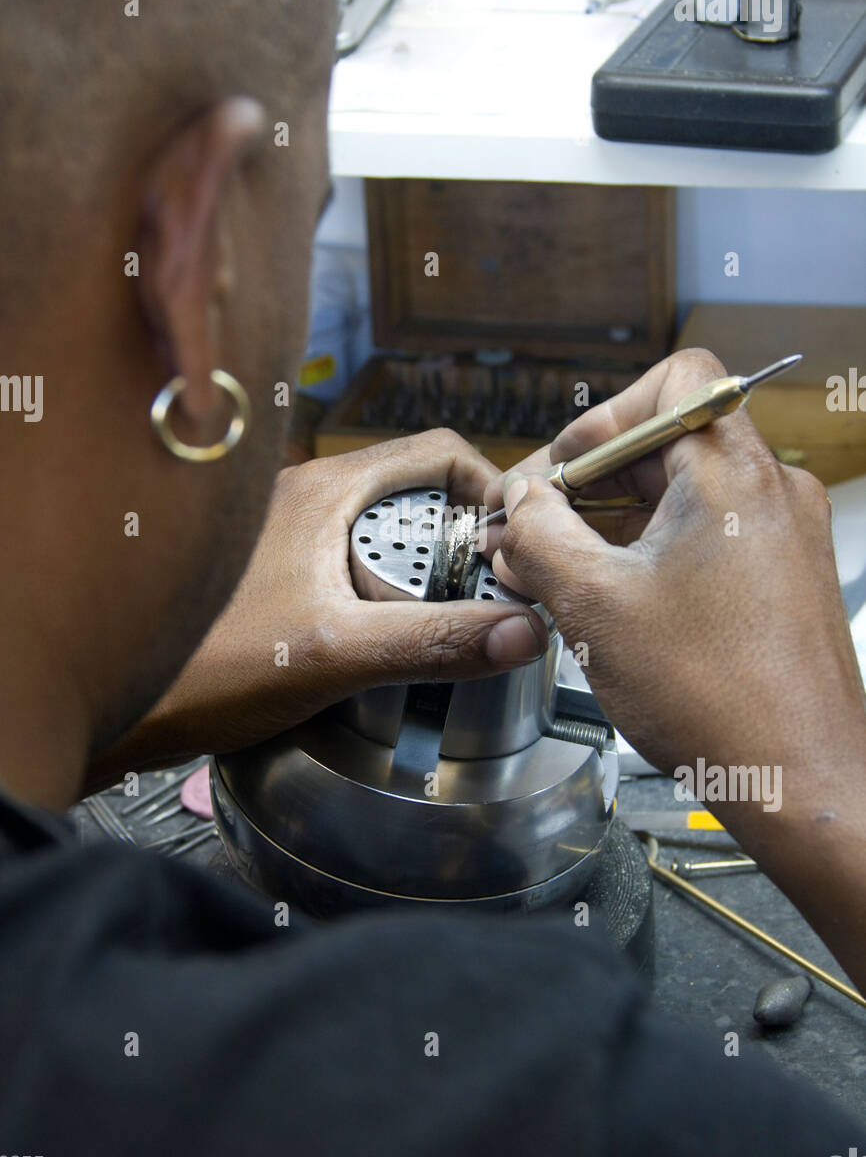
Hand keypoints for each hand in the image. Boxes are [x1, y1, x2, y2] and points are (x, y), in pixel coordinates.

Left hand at [86, 429, 547, 783]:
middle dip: (464, 539)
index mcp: (324, 490)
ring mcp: (288, 536)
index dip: (490, 489)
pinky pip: (353, 564)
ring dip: (427, 568)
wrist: (122, 705)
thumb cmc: (207, 666)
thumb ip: (433, 641)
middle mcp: (306, 499)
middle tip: (491, 593)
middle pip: (417, 492)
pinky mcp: (277, 574)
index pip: (437, 451)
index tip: (515, 544)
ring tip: (450, 621)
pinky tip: (389, 640)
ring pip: (385, 531)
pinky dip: (388, 590)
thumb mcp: (337, 654)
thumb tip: (522, 632)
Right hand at [484, 347, 864, 780]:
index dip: (603, 417)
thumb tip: (519, 503)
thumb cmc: (716, 695)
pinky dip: (646, 556)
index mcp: (733, 473)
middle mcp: (769, 493)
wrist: (802, 781)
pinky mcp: (779, 583)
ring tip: (544, 571)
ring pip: (680, 500)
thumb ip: (541, 535)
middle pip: (667, 446)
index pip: (674, 381)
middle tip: (525, 528)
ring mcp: (780, 539)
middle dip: (585, 482)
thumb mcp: (594, 605)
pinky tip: (596, 599)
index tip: (558, 468)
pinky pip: (702, 542)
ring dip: (608, 525)